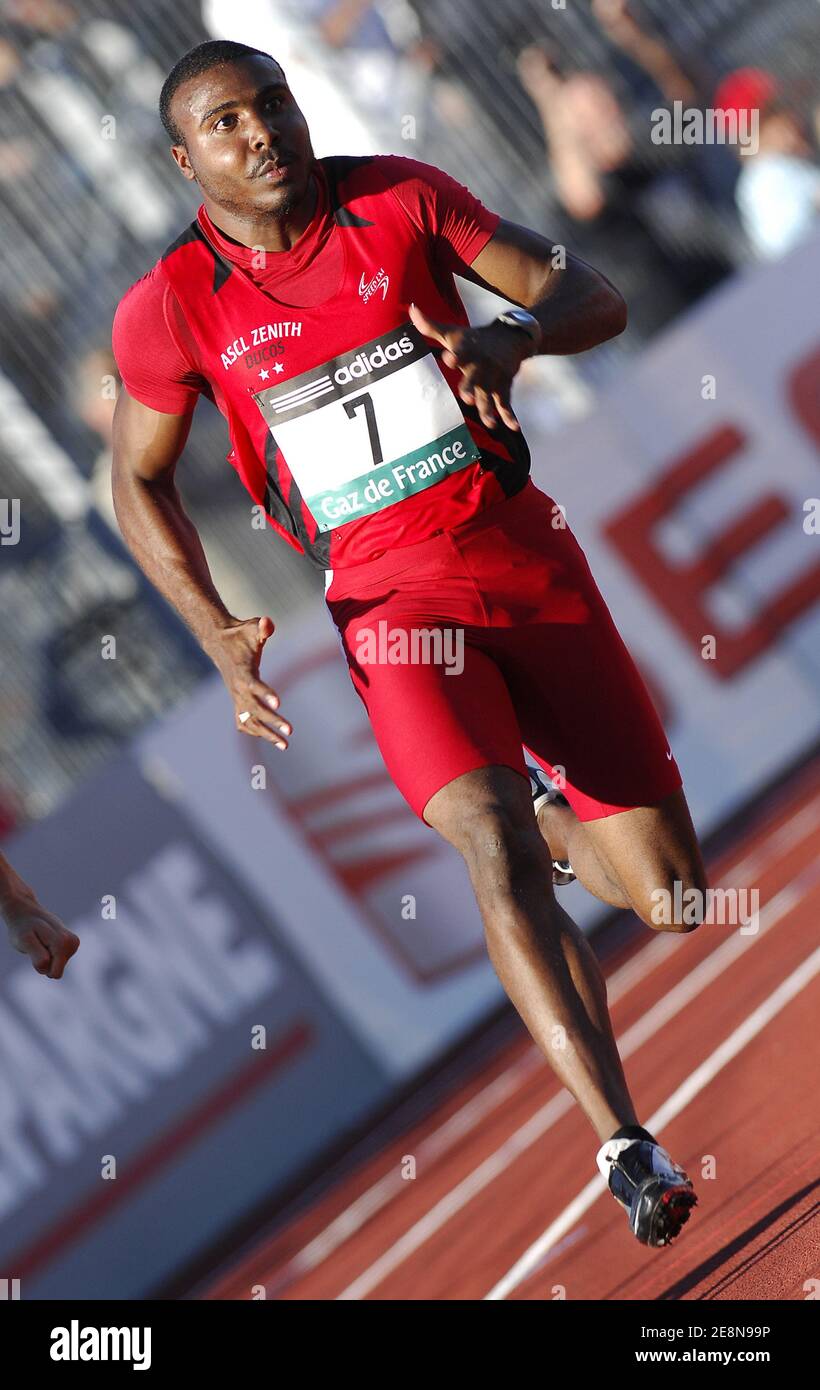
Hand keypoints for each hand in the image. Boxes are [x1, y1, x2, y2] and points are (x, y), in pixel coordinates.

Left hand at [5, 897, 79, 977]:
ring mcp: (74, 943)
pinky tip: (46, 941)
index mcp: (63, 943)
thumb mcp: (24, 941)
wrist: (26, 912)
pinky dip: (50, 953)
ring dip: (47, 956)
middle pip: (57, 970)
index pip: (55, 974)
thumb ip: (36, 955)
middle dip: (45, 961)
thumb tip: (47, 968)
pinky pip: (59, 961)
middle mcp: (73, 942)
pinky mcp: (72, 944)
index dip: (41, 966)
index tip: (36, 950)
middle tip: (37, 944)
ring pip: (58, 966)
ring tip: (41, 941)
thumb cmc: (23, 928)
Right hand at [206, 615, 291, 748]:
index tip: (279, 703)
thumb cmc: (240, 634)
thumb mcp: (252, 627)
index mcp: (242, 671)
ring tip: (285, 745)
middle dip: (272, 721)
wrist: (218, 641)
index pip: (253, 685)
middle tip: (290, 732)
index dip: (265, 694)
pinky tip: (270, 738)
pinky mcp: (237, 700)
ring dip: (266, 734)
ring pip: (248, 721)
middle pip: (254, 709)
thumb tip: (267, 623)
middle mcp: (237, 688)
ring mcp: (236, 696)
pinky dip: (254, 731)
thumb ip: (262, 626)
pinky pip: (243, 721)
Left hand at [408, 302, 531, 431]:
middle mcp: (481, 363)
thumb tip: (411, 310)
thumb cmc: (473, 338)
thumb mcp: (453, 332)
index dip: (455, 354)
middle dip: (471, 386)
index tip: (448, 358)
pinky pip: (506, 402)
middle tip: (466, 397)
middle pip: (475, 377)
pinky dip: (510, 415)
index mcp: (468, 350)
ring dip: (489, 408)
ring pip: (490, 394)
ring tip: (489, 423)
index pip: (460, 351)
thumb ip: (431, 327)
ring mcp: (494, 376)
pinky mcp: (504, 385)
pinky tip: (513, 428)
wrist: (511, 336)